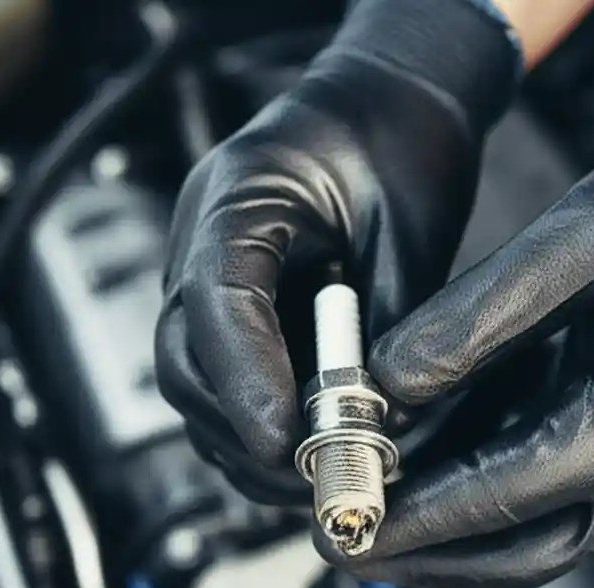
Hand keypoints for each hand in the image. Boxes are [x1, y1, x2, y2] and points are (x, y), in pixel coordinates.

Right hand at [155, 0, 519, 503]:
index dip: (244, 378)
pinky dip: (266, 427)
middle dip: (244, 432)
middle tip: (316, 478)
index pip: (214, 300)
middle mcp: (205, 242)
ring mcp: (212, 279)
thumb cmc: (401, 139)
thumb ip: (389, 320)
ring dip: (251, 445)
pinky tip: (320, 452)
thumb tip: (385, 420)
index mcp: (239, 195)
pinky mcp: (237, 312)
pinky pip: (229, 382)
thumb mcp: (409, 224)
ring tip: (324, 478)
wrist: (390, 102)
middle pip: (184, 359)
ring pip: (198, 385)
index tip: (284, 441)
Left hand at [330, 76, 593, 587]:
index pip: (502, 492)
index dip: (413, 512)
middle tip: (344, 530)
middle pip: (522, 548)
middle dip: (428, 549)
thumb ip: (481, 314)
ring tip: (376, 501)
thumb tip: (390, 378)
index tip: (338, 519)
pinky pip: (566, 491)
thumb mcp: (586, 234)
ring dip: (459, 528)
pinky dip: (496, 488)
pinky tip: (441, 455)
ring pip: (542, 532)